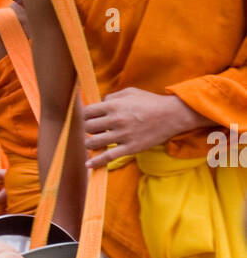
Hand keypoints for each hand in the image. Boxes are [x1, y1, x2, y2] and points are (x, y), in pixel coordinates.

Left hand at [83, 88, 200, 167]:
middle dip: (88, 129)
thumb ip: (112, 97)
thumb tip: (99, 104)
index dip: (86, 116)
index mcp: (114, 105)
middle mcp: (116, 120)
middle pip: (88, 128)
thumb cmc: (150, 102)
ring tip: (95, 143)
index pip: (87, 112)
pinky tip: (88, 165)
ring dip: (90, 144)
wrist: (172, 115)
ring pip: (94, 143)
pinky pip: (108, 157)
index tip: (90, 119)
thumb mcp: (130, 92)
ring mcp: (122, 135)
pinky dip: (96, 162)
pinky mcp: (130, 148)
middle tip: (95, 131)